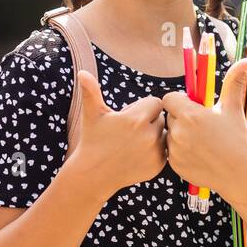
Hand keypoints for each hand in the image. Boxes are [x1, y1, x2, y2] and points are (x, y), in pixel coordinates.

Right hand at [65, 69, 166, 195]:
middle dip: (148, 122)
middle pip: (160, 118)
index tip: (128, 118)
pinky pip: (165, 150)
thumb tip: (82, 73)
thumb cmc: (92, 140)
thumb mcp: (92, 115)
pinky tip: (137, 155)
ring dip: (154, 136)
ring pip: (164, 134)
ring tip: (133, 143)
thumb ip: (91, 91)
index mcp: (136, 119)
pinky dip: (155, 151)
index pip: (155, 103)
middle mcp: (149, 135)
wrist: (93, 174)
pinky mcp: (158, 165)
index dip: (142, 108)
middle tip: (129, 132)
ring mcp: (155, 152)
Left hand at [160, 57, 246, 191]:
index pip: (169, 99)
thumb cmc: (237, 138)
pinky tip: (197, 154)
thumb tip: (246, 61)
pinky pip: (170, 152)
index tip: (192, 107)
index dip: (179, 101)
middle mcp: (178, 131)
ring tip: (200, 141)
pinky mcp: (173, 164)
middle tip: (200, 126)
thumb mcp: (233, 108)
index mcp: (189, 114)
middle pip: (169, 117)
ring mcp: (174, 149)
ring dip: (179, 135)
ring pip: (169, 134)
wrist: (240, 173)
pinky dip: (179, 152)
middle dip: (180, 118)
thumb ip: (234, 82)